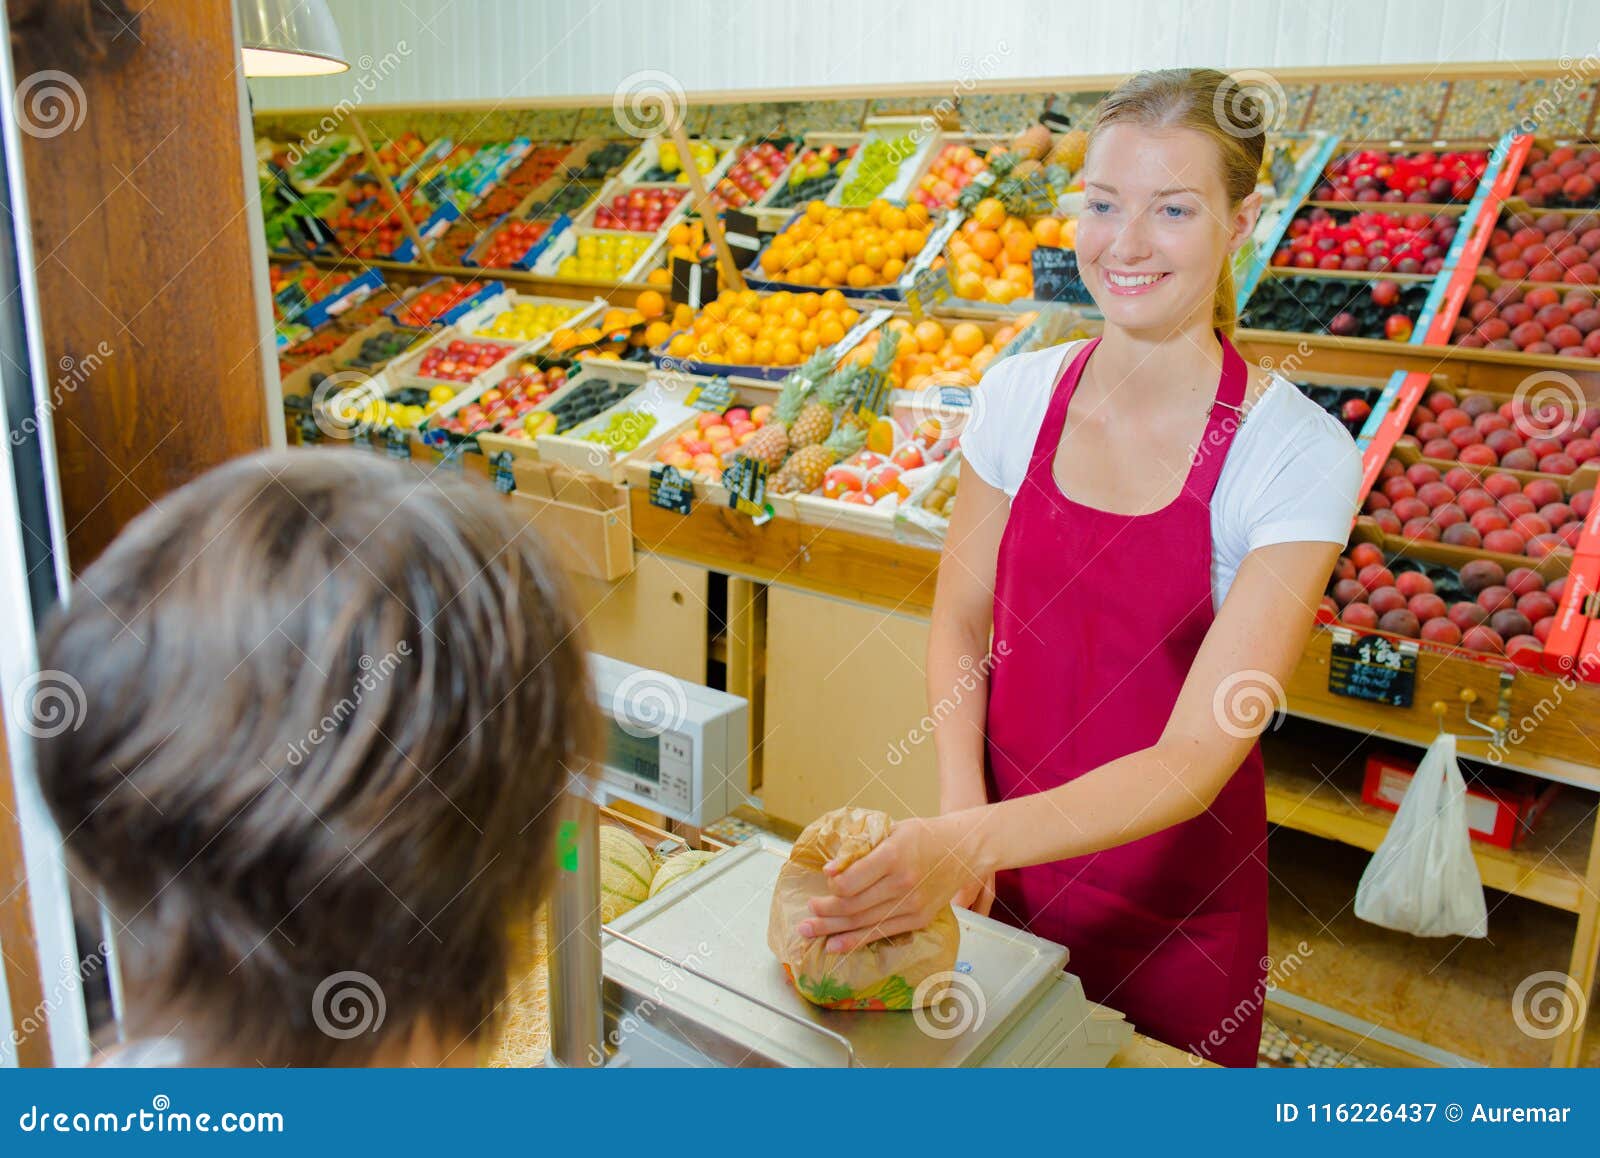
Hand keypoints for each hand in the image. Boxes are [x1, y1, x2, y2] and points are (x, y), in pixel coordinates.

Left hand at [794, 814, 986, 953]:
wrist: (962, 850)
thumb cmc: (922, 836)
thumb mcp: (890, 830)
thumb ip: (860, 849)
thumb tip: (830, 870)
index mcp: (893, 855)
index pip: (851, 881)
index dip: (831, 886)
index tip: (823, 880)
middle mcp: (902, 883)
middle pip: (852, 905)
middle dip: (823, 913)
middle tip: (805, 915)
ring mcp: (911, 905)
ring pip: (862, 922)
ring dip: (831, 930)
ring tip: (809, 932)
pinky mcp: (918, 919)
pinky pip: (880, 934)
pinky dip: (854, 941)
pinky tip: (835, 945)